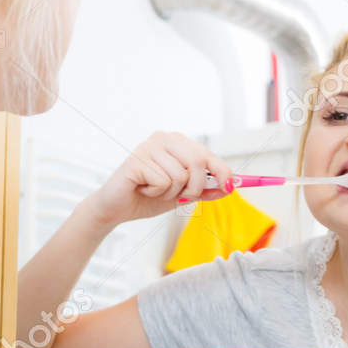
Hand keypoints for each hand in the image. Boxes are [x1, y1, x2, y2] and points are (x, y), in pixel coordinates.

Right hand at [83, 131, 235, 228]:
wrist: (116, 209)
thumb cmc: (147, 198)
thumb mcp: (181, 195)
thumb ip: (204, 190)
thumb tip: (229, 187)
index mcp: (176, 142)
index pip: (207, 154)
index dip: (222, 171)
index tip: (230, 187)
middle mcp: (164, 139)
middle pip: (198, 162)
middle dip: (195, 187)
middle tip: (181, 197)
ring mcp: (149, 147)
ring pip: (181, 175)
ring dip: (170, 193)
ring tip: (154, 191)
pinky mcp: (137, 160)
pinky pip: (163, 181)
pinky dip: (156, 193)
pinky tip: (143, 189)